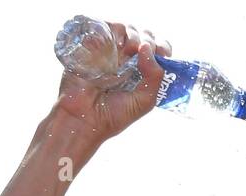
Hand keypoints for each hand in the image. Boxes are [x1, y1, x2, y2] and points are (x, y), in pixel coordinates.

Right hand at [56, 23, 172, 144]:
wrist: (83, 118)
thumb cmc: (112, 115)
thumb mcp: (144, 101)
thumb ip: (154, 77)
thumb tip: (147, 48)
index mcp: (141, 73)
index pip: (158, 51)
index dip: (162, 48)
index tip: (162, 53)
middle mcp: (127, 60)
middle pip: (146, 36)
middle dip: (150, 40)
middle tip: (146, 50)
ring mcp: (111, 52)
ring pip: (129, 29)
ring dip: (135, 35)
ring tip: (131, 50)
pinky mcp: (94, 45)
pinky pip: (109, 27)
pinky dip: (117, 31)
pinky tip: (119, 46)